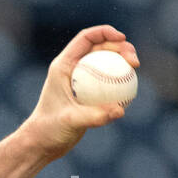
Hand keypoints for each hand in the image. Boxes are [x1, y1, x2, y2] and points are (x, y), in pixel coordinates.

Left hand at [20, 25, 139, 162]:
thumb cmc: (49, 130)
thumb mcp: (70, 121)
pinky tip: (131, 91)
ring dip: (123, 64)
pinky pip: (108, 82)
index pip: (86, 38)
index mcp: (63, 65)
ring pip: (106, 64)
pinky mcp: (88, 94)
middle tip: (135, 63)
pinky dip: (120, 82)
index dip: (106, 32)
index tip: (124, 40)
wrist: (42, 145)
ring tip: (135, 72)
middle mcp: (73, 69)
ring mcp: (81, 81)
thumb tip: (120, 111)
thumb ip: (94, 115)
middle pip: (101, 48)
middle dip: (121, 48)